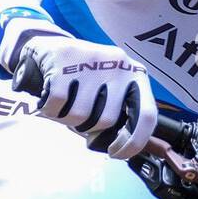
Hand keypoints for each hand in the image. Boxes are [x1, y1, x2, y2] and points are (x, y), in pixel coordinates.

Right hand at [11, 33, 156, 159]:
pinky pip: (58, 105)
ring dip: (68, 119)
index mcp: (136, 74)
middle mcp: (118, 65)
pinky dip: (51, 109)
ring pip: (81, 115)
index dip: (133, 142)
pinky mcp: (64, 61)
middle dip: (89, 127)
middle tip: (81, 114)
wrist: (52, 45)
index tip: (116, 153)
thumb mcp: (112, 87)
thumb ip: (120, 112)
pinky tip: (52, 97)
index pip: (146, 115)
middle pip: (106, 120)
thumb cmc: (87, 76)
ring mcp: (91, 61)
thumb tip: (119, 147)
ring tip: (67, 103)